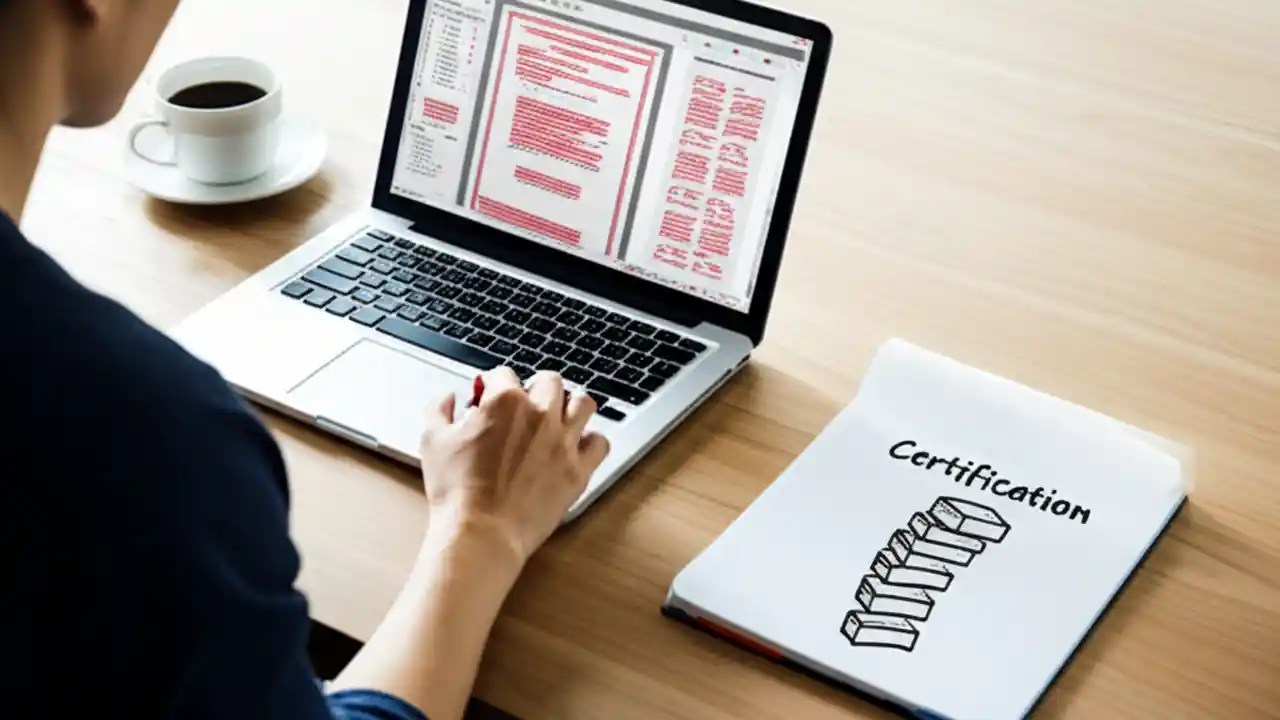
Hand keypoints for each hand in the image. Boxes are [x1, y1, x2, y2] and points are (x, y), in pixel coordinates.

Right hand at [418, 367, 610, 565]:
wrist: (481, 533)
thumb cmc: (456, 492)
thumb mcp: (432, 441)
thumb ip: (439, 410)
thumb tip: (448, 397)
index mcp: (505, 402)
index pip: (504, 374)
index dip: (493, 385)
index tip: (490, 397)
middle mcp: (539, 415)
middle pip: (550, 381)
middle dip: (536, 387)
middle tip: (526, 403)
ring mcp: (563, 442)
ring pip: (583, 403)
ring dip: (570, 406)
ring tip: (558, 417)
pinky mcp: (578, 470)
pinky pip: (600, 443)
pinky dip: (591, 441)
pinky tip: (577, 447)